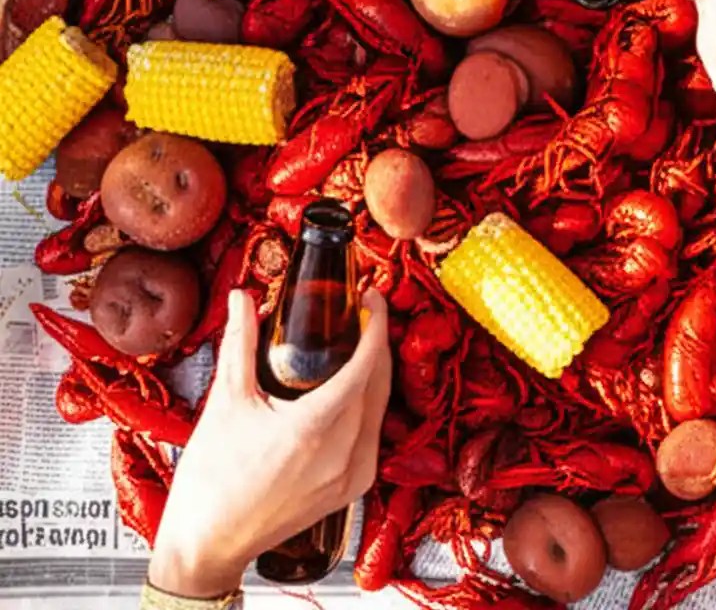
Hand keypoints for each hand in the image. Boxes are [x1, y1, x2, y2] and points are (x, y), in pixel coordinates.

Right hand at [147, 289, 391, 597]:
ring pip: (379, 410)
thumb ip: (240, 345)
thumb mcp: (225, 403)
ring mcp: (353, 476)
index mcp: (312, 431)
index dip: (375, 327)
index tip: (372, 300)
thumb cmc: (212, 481)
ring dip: (374, 375)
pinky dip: (367, 408)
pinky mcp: (354, 489)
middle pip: (378, 384)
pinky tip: (351, 391)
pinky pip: (372, 436)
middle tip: (364, 315)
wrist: (208, 542)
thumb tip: (243, 300)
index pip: (365, 366)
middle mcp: (342, 455)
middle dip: (376, 344)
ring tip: (357, 346)